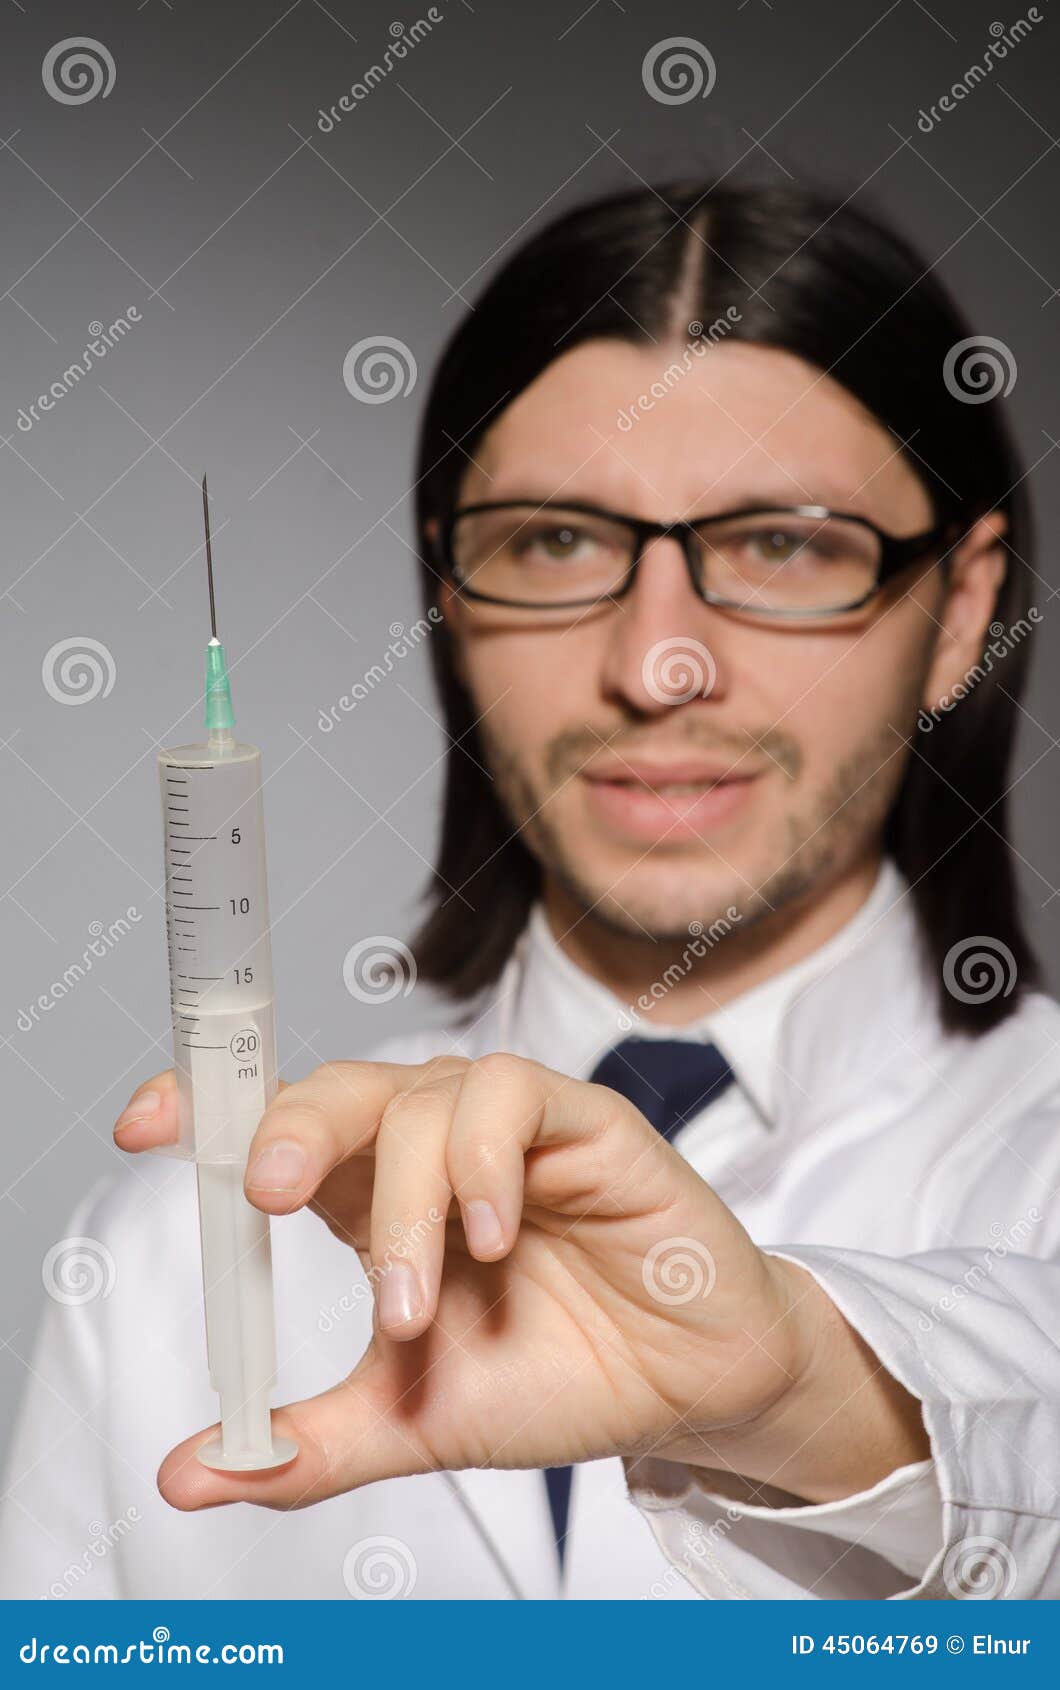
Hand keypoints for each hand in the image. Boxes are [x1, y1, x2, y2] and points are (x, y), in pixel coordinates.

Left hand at [114, 1056, 925, 1510]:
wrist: (684, 1394)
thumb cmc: (552, 1379)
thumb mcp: (412, 1422)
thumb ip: (306, 1442)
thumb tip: (186, 1472)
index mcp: (375, 1200)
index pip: (280, 1128)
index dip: (210, 1110)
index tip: (142, 1129)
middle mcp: (431, 1148)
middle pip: (335, 1090)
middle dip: (287, 1128)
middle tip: (262, 1195)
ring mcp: (509, 1128)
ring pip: (419, 1100)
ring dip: (405, 1204)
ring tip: (419, 1307)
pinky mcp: (584, 1121)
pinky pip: (514, 1095)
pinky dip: (486, 1162)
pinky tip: (495, 1235)